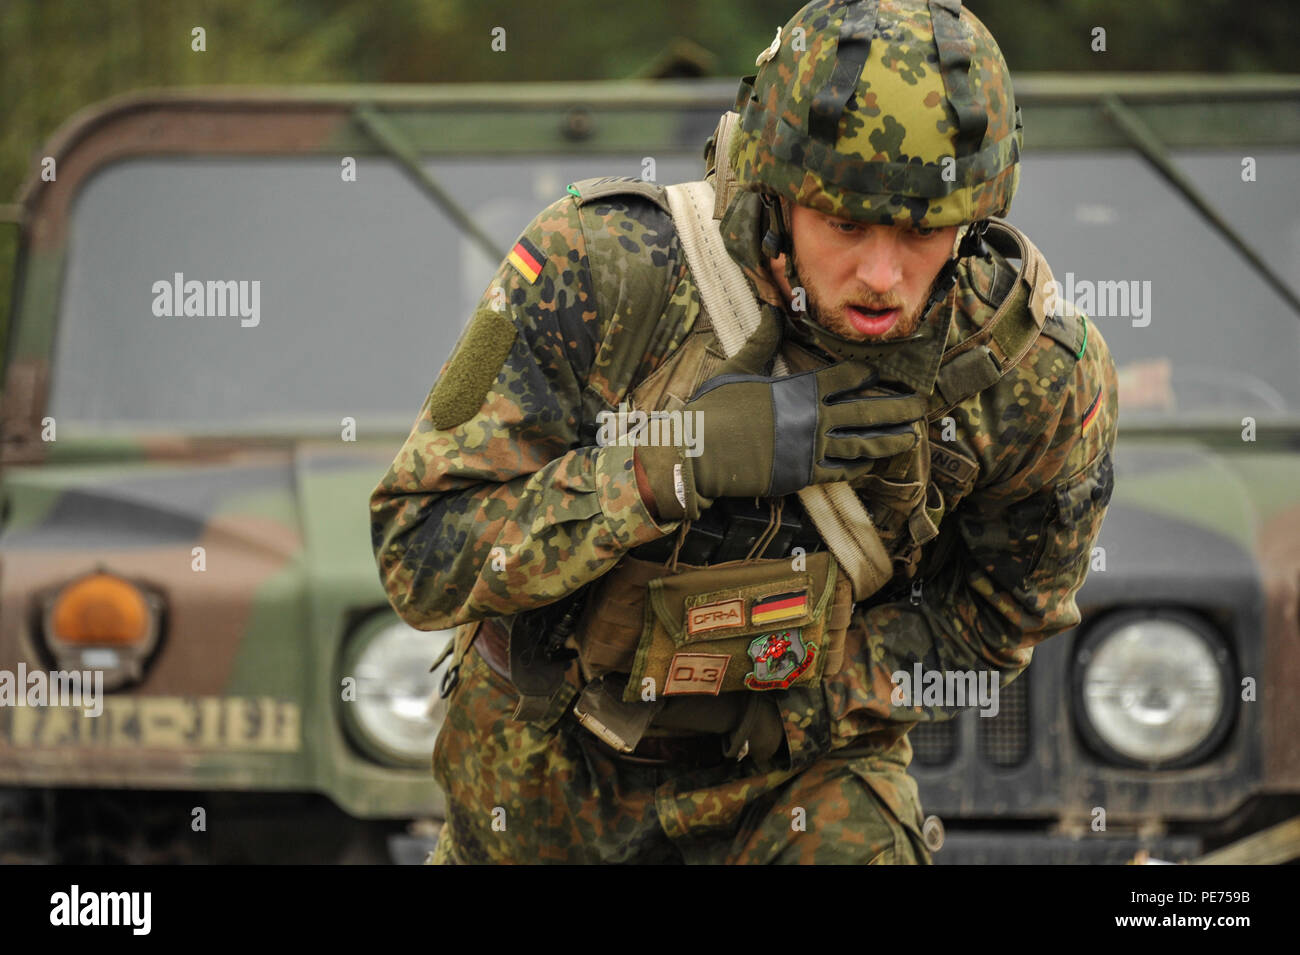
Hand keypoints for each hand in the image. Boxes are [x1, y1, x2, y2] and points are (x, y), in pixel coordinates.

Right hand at [637, 311, 925, 519]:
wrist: (698, 453)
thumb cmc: (715, 409)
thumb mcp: (739, 369)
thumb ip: (763, 341)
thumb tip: (773, 310)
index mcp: (799, 389)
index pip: (846, 377)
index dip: (869, 375)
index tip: (886, 374)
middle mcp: (813, 418)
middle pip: (866, 411)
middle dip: (898, 407)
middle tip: (922, 405)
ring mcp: (811, 449)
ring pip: (862, 443)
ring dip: (891, 439)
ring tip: (913, 436)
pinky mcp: (803, 475)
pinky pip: (842, 470)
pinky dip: (861, 465)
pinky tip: (875, 461)